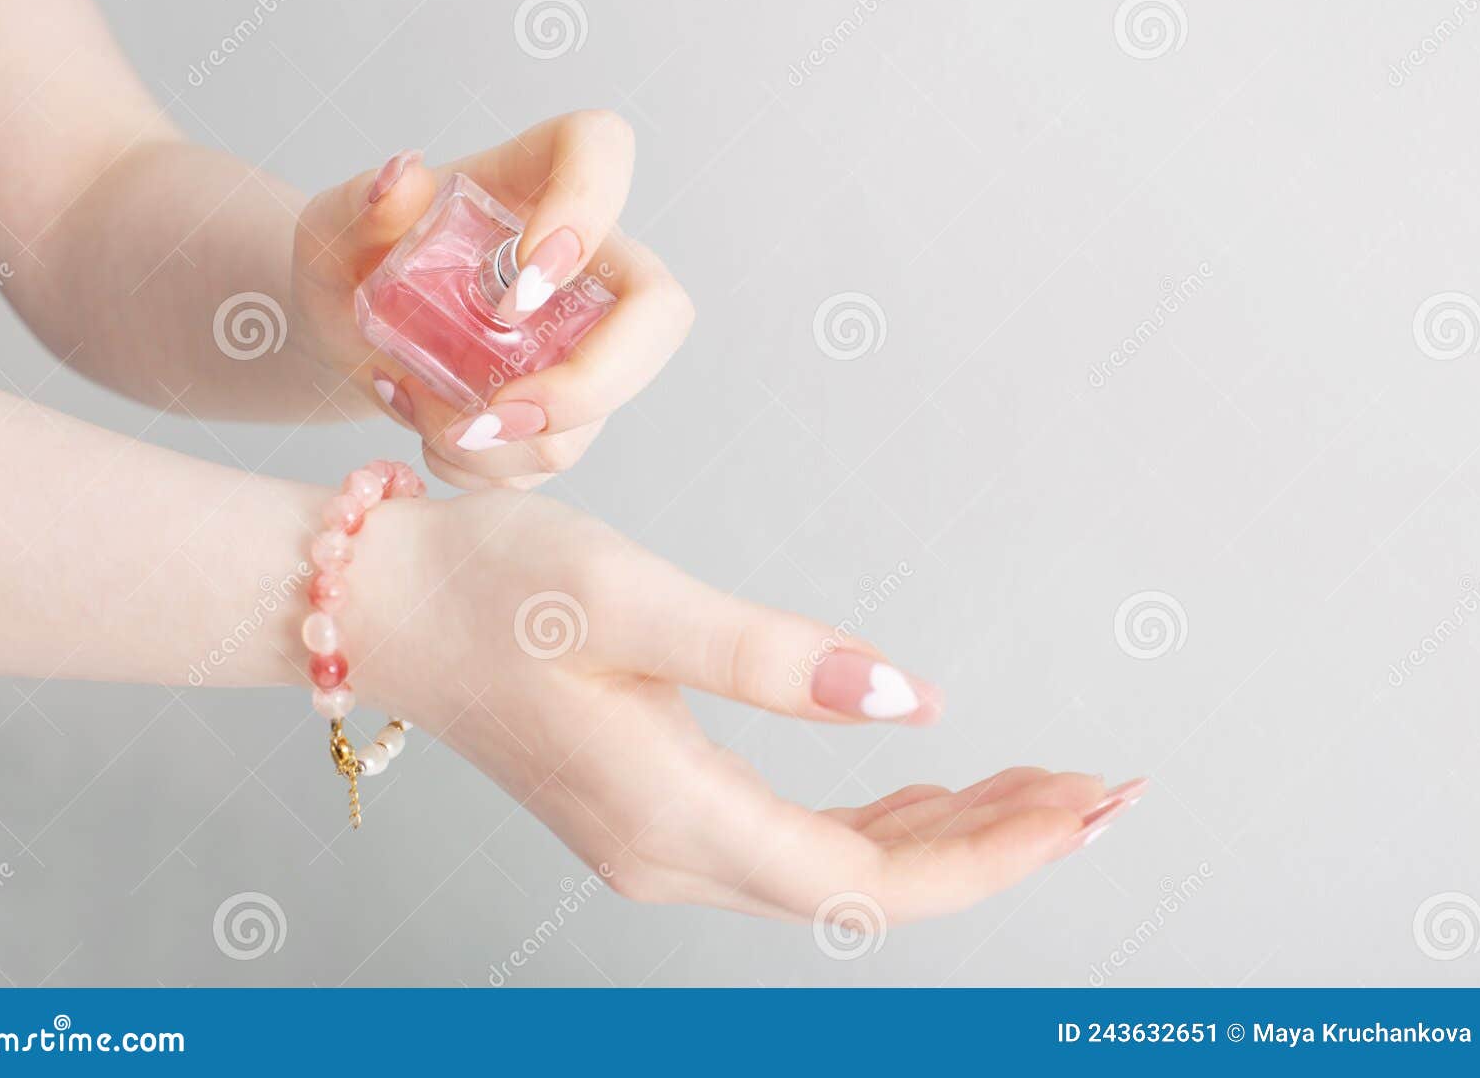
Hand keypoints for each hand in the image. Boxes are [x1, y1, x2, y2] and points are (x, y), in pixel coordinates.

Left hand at [291, 110, 691, 489]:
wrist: (345, 332)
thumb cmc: (353, 262)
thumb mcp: (331, 230)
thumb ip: (358, 207)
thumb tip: (399, 183)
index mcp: (535, 181)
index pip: (602, 150)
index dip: (586, 209)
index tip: (519, 278)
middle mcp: (585, 259)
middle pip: (660, 311)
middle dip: (591, 382)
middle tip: (497, 409)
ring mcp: (588, 340)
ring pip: (601, 410)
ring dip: (507, 441)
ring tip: (422, 416)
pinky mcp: (571, 409)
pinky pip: (554, 454)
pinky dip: (487, 465)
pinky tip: (434, 434)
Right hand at [342, 491, 1144, 923]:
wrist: (381, 606)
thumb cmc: (491, 589)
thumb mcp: (637, 601)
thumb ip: (776, 659)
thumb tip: (909, 702)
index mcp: (675, 818)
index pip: (873, 880)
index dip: (993, 852)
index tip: (1084, 804)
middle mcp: (671, 858)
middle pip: (869, 890)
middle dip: (994, 845)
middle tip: (1098, 791)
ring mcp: (657, 846)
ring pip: (836, 873)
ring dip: (942, 834)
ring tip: (1035, 784)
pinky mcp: (650, 813)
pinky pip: (794, 845)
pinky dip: (876, 821)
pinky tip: (923, 783)